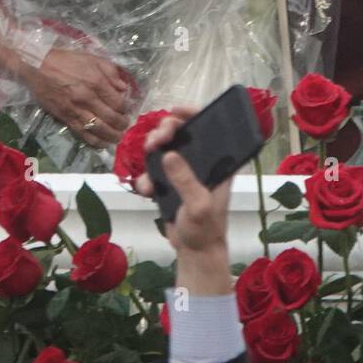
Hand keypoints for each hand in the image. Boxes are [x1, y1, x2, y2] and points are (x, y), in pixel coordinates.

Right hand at [25, 48, 131, 147]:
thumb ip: (112, 72)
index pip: (118, 103)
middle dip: (121, 125)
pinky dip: (94, 141)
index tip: (127, 110)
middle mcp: (88, 99)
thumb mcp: (94, 59)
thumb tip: (124, 88)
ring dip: (111, 136)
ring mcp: (76, 110)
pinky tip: (102, 143)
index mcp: (97, 83)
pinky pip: (82, 133)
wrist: (38, 66)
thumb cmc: (67, 60)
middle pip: (111, 118)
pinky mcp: (64, 117)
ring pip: (98, 129)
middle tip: (125, 126)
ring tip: (117, 138)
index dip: (125, 109)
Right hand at [134, 109, 230, 254]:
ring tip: (148, 157)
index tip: (176, 110)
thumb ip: (186, 180)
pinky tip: (147, 191)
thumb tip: (169, 155)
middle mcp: (201, 162)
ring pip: (164, 149)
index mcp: (217, 162)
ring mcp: (184, 172)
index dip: (194, 112)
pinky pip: (152, 172)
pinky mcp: (169, 185)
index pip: (209, 127)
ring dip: (152, 151)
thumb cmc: (205, 228)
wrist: (194, 252)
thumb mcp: (199, 205)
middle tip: (156, 141)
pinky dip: (146, 178)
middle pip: (181, 133)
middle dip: (165, 130)